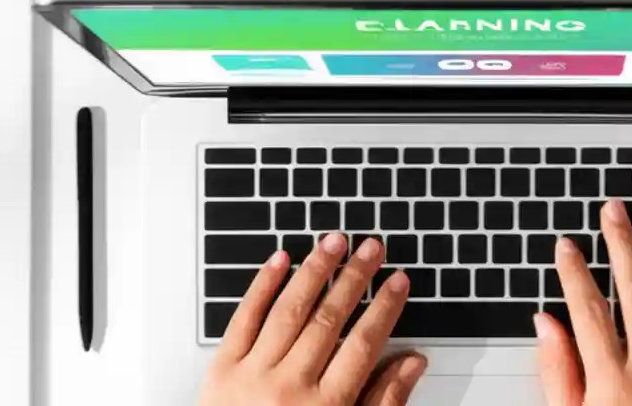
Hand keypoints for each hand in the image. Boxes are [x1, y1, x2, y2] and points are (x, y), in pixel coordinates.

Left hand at [197, 233, 427, 405]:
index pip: (364, 344)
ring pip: (290, 310)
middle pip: (330, 319)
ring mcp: (252, 377)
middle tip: (372, 248)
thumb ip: (383, 404)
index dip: (384, 307)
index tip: (397, 281)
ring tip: (334, 241)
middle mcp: (290, 388)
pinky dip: (262, 285)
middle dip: (355, 277)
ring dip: (315, 270)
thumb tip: (411, 363)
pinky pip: (244, 318)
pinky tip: (280, 260)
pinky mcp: (220, 372)